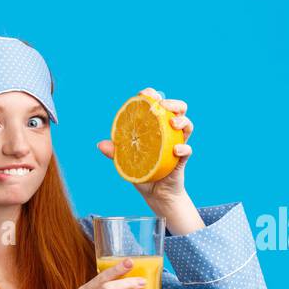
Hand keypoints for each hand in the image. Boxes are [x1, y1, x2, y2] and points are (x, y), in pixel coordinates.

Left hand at [97, 87, 192, 208]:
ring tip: (173, 123)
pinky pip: (187, 150)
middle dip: (174, 103)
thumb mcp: (126, 161)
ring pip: (187, 125)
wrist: (156, 195)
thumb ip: (115, 152)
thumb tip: (101, 144)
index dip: (153, 95)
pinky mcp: (182, 159)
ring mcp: (177, 144)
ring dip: (182, 120)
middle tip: (163, 106)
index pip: (158, 105)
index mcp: (156, 127)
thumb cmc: (142, 172)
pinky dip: (183, 148)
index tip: (145, 94)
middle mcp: (169, 133)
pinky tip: (175, 150)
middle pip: (179, 109)